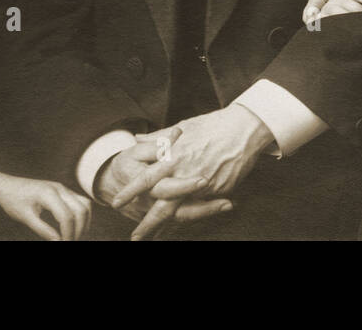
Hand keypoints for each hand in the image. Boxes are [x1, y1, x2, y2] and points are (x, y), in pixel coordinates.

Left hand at [0, 170, 91, 240]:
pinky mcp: (63, 190)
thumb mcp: (25, 218)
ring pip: (84, 204)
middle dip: (79, 230)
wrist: (5, 186)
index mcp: (49, 194)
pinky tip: (76, 226)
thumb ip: (43, 230)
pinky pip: (80, 201)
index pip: (67, 217)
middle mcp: (60, 188)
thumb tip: (58, 242)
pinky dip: (81, 215)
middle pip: (81, 210)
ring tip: (76, 236)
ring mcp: (63, 188)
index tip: (64, 244)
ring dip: (84, 222)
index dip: (69, 235)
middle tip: (70, 242)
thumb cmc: (12, 200)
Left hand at [113, 107, 271, 238]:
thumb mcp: (183, 128)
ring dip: (164, 226)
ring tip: (152, 238)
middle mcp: (185, 172)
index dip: (131, 191)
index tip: (117, 202)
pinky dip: (188, 218)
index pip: (146, 178)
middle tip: (135, 237)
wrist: (244, 128)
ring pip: (179, 211)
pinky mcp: (217, 190)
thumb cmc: (213, 125)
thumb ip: (158, 137)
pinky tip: (179, 228)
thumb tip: (136, 137)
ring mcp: (202, 184)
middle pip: (161, 203)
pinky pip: (200, 208)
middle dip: (147, 222)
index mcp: (173, 156)